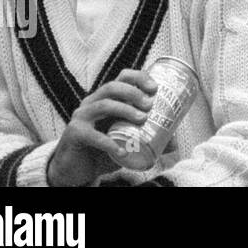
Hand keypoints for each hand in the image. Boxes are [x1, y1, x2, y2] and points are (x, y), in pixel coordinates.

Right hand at [47, 68, 156, 186]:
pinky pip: (92, 135)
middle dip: (133, 92)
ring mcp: (81, 117)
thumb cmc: (102, 150)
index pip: (122, 77)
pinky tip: (122, 151)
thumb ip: (146, 138)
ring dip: (125, 110)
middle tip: (150, 104)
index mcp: (106, 98)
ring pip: (103, 105)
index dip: (139, 78)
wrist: (75, 170)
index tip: (155, 88)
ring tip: (141, 119)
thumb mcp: (125, 140)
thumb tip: (173, 142)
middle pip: (112, 87)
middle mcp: (92, 102)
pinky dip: (108, 142)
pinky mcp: (74, 134)